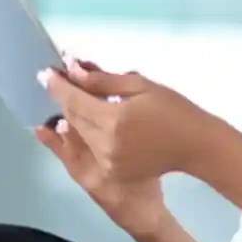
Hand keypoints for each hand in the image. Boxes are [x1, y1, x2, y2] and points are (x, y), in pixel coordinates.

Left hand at [38, 60, 213, 185]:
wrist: (196, 146)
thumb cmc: (174, 110)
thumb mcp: (141, 86)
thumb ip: (103, 80)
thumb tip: (73, 71)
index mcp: (113, 120)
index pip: (74, 100)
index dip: (58, 85)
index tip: (46, 71)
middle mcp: (105, 144)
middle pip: (72, 117)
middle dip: (64, 96)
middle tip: (59, 79)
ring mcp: (107, 161)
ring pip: (79, 132)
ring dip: (72, 114)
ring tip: (73, 95)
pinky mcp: (112, 170)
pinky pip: (89, 146)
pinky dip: (85, 130)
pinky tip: (83, 118)